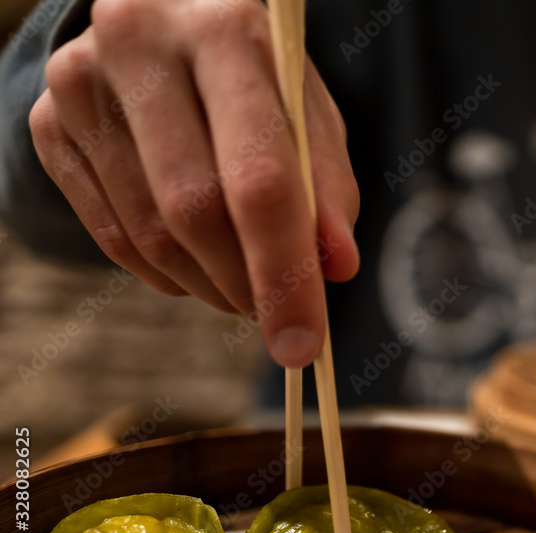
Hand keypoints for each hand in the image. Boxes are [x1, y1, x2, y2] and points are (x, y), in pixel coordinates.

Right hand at [29, 0, 359, 367]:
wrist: (164, 21)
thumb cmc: (256, 80)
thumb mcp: (308, 115)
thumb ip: (328, 188)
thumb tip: (336, 268)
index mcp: (225, 31)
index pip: (259, 179)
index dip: (283, 274)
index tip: (304, 346)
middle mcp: (141, 44)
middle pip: (194, 211)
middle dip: (244, 287)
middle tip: (277, 318)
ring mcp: (81, 83)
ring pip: (149, 234)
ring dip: (208, 286)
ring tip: (244, 288)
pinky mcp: (49, 122)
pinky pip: (111, 235)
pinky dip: (165, 272)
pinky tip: (197, 265)